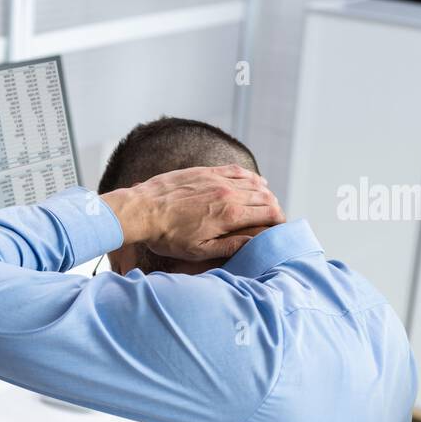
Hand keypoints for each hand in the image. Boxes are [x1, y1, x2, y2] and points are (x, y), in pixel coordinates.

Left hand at [100, 164, 283, 260]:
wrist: (141, 210)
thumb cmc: (167, 236)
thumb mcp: (199, 251)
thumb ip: (230, 246)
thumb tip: (255, 243)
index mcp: (230, 215)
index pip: (270, 213)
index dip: (279, 221)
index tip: (278, 228)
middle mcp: (228, 193)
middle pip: (266, 197)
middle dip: (274, 208)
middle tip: (273, 219)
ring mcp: (217, 179)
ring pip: (254, 182)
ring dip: (264, 193)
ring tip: (265, 204)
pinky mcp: (206, 171)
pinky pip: (236, 170)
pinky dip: (250, 177)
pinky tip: (254, 182)